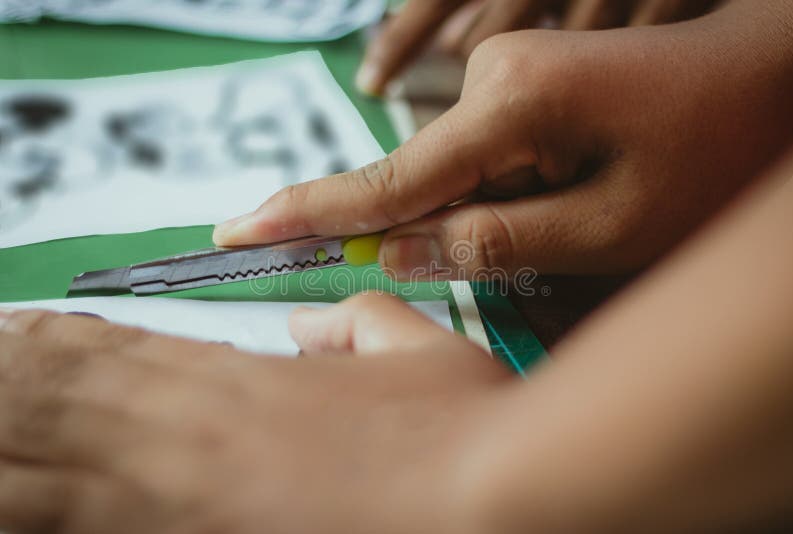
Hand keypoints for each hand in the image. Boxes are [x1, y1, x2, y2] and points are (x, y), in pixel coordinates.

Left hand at [0, 297, 507, 533]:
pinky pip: (80, 519)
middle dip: (11, 378)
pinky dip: (35, 493)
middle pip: (67, 396)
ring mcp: (184, 495)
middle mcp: (198, 431)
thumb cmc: (466, 428)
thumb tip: (310, 325)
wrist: (485, 502)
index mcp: (245, 381)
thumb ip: (357, 325)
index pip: (123, 350)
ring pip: (50, 455)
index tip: (17, 332)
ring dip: (7, 422)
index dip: (59, 341)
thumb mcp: (419, 348)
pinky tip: (12, 482)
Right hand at [214, 3, 792, 279]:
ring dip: (503, 208)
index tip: (236, 233)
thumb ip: (496, 241)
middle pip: (425, 180)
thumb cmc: (711, 149)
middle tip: (555, 229)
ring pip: (461, 171)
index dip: (308, 216)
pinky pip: (486, 151)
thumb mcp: (610, 225)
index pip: (385, 180)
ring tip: (597, 195)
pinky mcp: (519, 78)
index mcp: (508, 106)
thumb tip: (401, 254)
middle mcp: (490, 75)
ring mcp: (503, 70)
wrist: (770, 71)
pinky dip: (511, 187)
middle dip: (456, 226)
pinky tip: (583, 176)